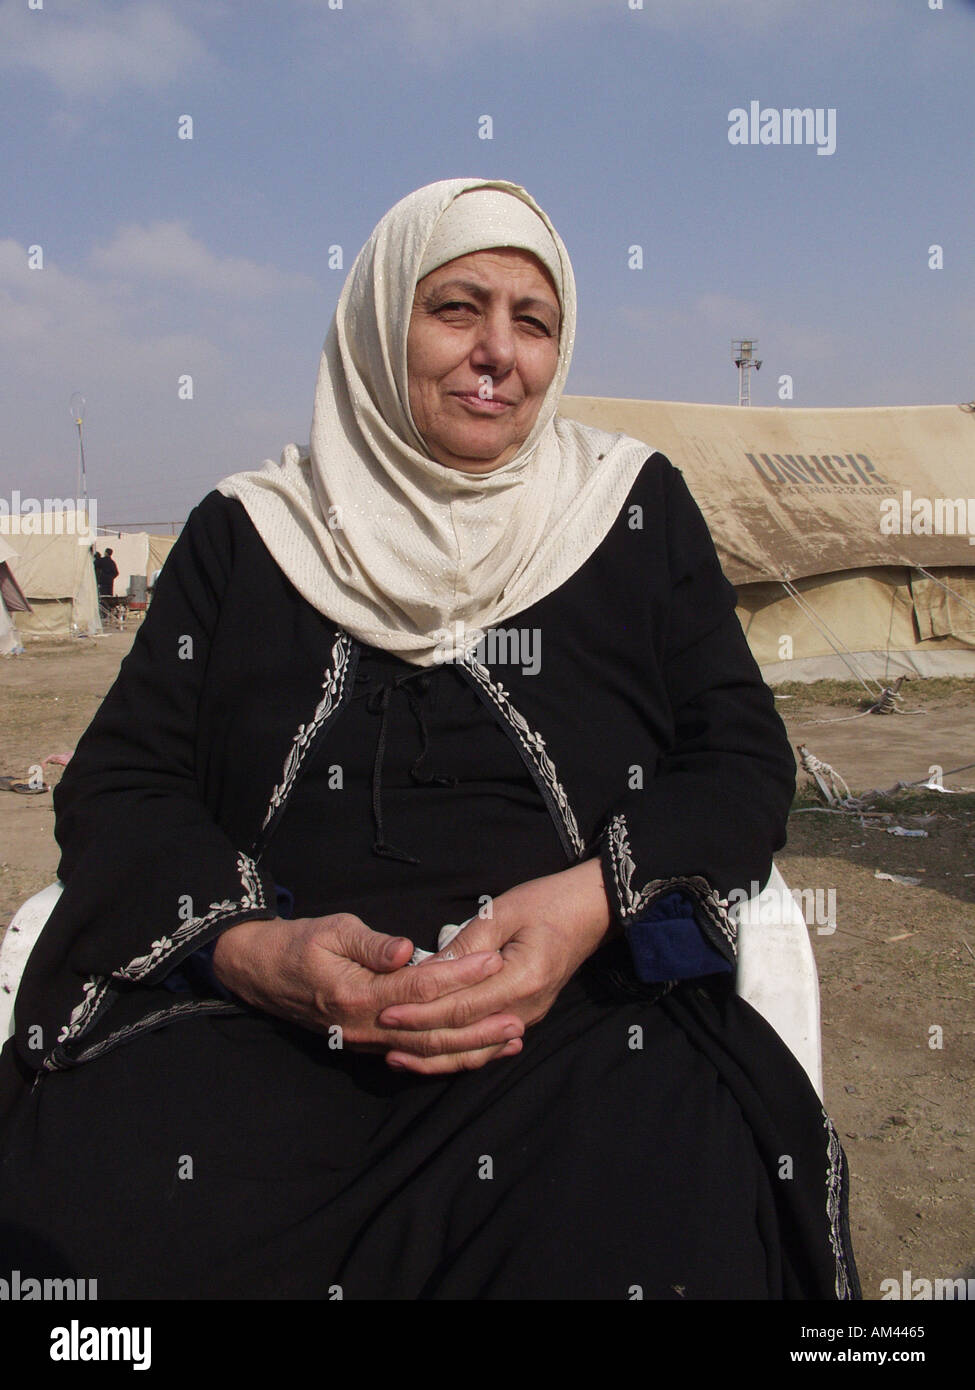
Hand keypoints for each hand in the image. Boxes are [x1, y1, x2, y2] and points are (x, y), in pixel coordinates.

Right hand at [212, 913, 515, 1058]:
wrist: (260, 971)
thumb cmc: (298, 943)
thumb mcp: (332, 929)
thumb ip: (371, 943)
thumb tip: (409, 951)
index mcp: (356, 994)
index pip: (419, 987)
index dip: (459, 973)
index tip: (493, 959)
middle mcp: (363, 1027)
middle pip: (430, 1030)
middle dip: (476, 1025)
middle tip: (516, 1018)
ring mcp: (365, 1040)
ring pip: (426, 1050)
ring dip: (470, 1048)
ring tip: (510, 1040)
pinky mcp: (368, 1043)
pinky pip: (414, 1053)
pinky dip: (447, 1055)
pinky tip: (477, 1051)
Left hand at [377, 857, 616, 1074]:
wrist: (589, 911)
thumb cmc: (546, 903)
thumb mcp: (502, 912)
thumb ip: (464, 945)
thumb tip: (424, 970)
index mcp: (523, 979)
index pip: (462, 1006)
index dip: (421, 1011)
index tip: (386, 1010)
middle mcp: (527, 1008)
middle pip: (465, 1033)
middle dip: (419, 1035)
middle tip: (379, 1032)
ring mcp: (528, 1017)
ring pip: (475, 1049)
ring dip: (435, 1056)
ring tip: (396, 1057)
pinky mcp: (524, 1016)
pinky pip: (487, 1044)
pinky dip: (458, 1054)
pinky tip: (431, 1056)